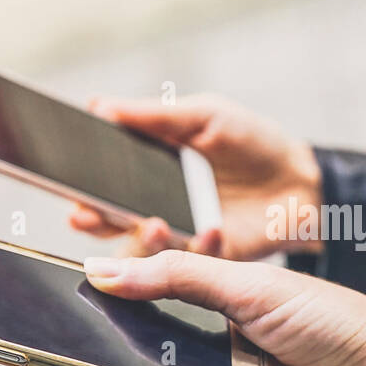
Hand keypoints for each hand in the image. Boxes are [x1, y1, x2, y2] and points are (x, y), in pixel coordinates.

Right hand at [70, 95, 322, 260]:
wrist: (304, 179)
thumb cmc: (252, 141)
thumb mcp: (203, 115)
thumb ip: (153, 115)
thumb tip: (98, 105)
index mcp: (147, 170)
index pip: (101, 178)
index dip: (78, 180)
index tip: (61, 178)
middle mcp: (155, 206)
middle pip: (110, 219)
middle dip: (94, 218)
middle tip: (84, 213)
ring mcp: (181, 235)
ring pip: (144, 248)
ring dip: (140, 239)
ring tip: (149, 223)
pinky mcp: (210, 259)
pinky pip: (195, 260)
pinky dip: (201, 245)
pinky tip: (211, 229)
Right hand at [84, 251, 365, 365]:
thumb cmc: (335, 325)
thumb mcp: (253, 287)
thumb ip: (177, 277)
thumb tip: (101, 269)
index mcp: (215, 310)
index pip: (146, 305)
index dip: (119, 298)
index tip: (90, 287)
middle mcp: (214, 357)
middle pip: (141, 359)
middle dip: (136, 351)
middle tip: (136, 343)